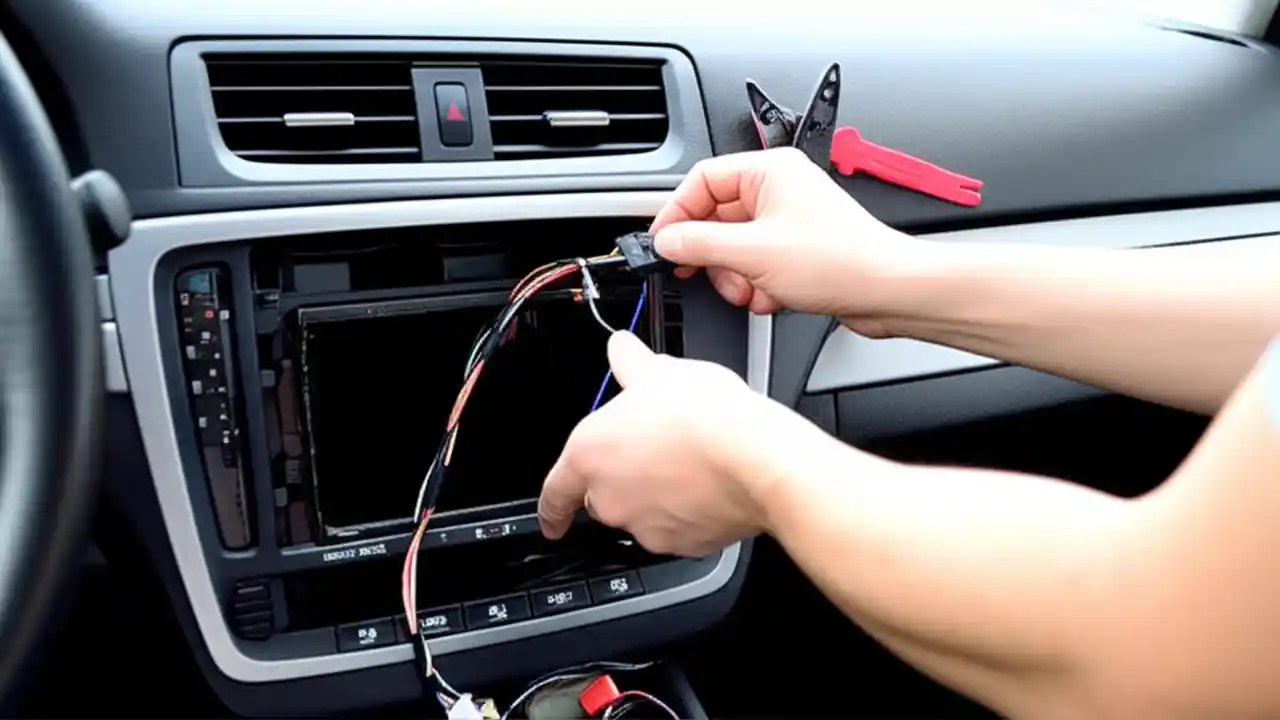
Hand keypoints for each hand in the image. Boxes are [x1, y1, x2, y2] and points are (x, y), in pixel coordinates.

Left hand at [537, 331, 828, 556]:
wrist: (756, 460)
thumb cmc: (707, 416)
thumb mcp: (661, 371)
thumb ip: (631, 363)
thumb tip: (621, 349)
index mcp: (590, 454)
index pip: (555, 492)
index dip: (551, 509)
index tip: (551, 521)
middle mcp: (610, 497)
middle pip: (602, 498)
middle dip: (622, 482)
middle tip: (654, 454)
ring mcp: (644, 524)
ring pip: (641, 515)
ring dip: (655, 497)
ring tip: (689, 463)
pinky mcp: (681, 544)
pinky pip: (676, 530)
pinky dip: (687, 515)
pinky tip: (708, 486)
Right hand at [650, 147, 921, 333]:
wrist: (888, 292)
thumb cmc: (841, 261)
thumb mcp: (753, 254)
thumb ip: (700, 245)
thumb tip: (667, 240)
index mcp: (770, 171)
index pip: (702, 179)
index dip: (676, 211)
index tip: (663, 241)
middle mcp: (780, 189)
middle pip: (716, 216)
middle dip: (712, 254)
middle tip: (702, 272)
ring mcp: (790, 220)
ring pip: (735, 245)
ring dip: (735, 275)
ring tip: (749, 290)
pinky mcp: (798, 249)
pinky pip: (757, 263)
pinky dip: (757, 284)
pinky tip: (772, 296)